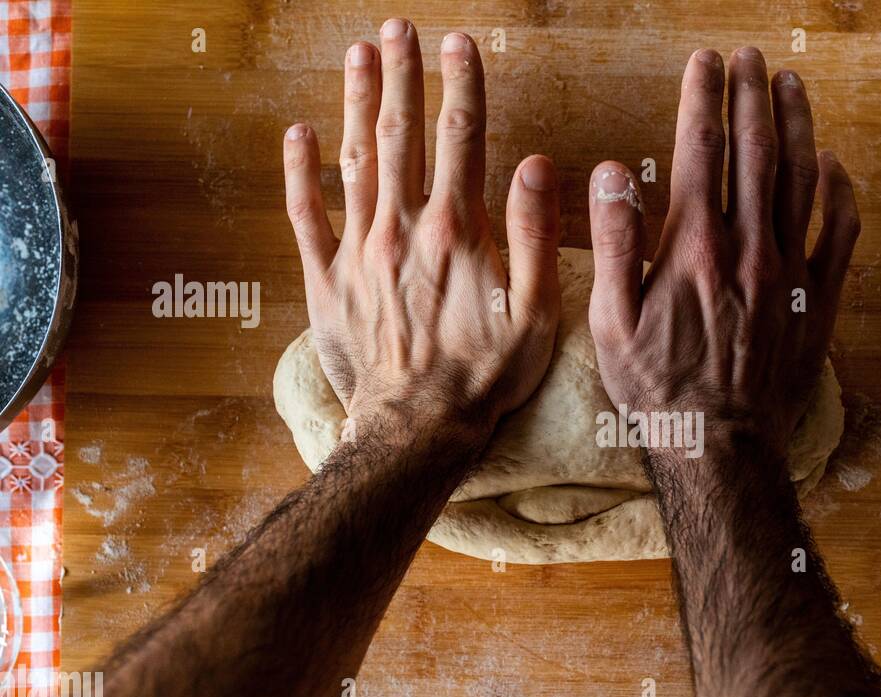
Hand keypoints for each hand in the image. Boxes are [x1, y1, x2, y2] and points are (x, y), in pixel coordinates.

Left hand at [283, 20, 560, 439]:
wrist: (417, 429)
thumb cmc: (484, 377)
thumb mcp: (537, 313)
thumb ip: (533, 233)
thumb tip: (535, 163)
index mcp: (457, 231)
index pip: (461, 139)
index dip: (462, 86)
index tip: (460, 44)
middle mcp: (402, 228)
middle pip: (402, 135)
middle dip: (402, 76)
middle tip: (398, 28)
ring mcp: (359, 252)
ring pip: (356, 160)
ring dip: (358, 103)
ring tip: (359, 55)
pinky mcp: (328, 282)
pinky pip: (306, 215)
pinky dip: (302, 172)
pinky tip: (301, 134)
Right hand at [586, 48, 858, 459]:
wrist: (720, 444)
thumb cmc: (657, 387)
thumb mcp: (611, 319)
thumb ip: (613, 240)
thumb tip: (612, 172)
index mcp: (693, 244)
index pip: (700, 148)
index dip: (703, 96)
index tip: (704, 62)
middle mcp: (748, 247)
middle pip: (756, 149)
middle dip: (752, 93)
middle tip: (750, 56)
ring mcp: (790, 272)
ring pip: (801, 178)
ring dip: (797, 124)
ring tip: (791, 85)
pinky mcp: (818, 301)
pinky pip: (840, 233)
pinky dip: (840, 192)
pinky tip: (833, 165)